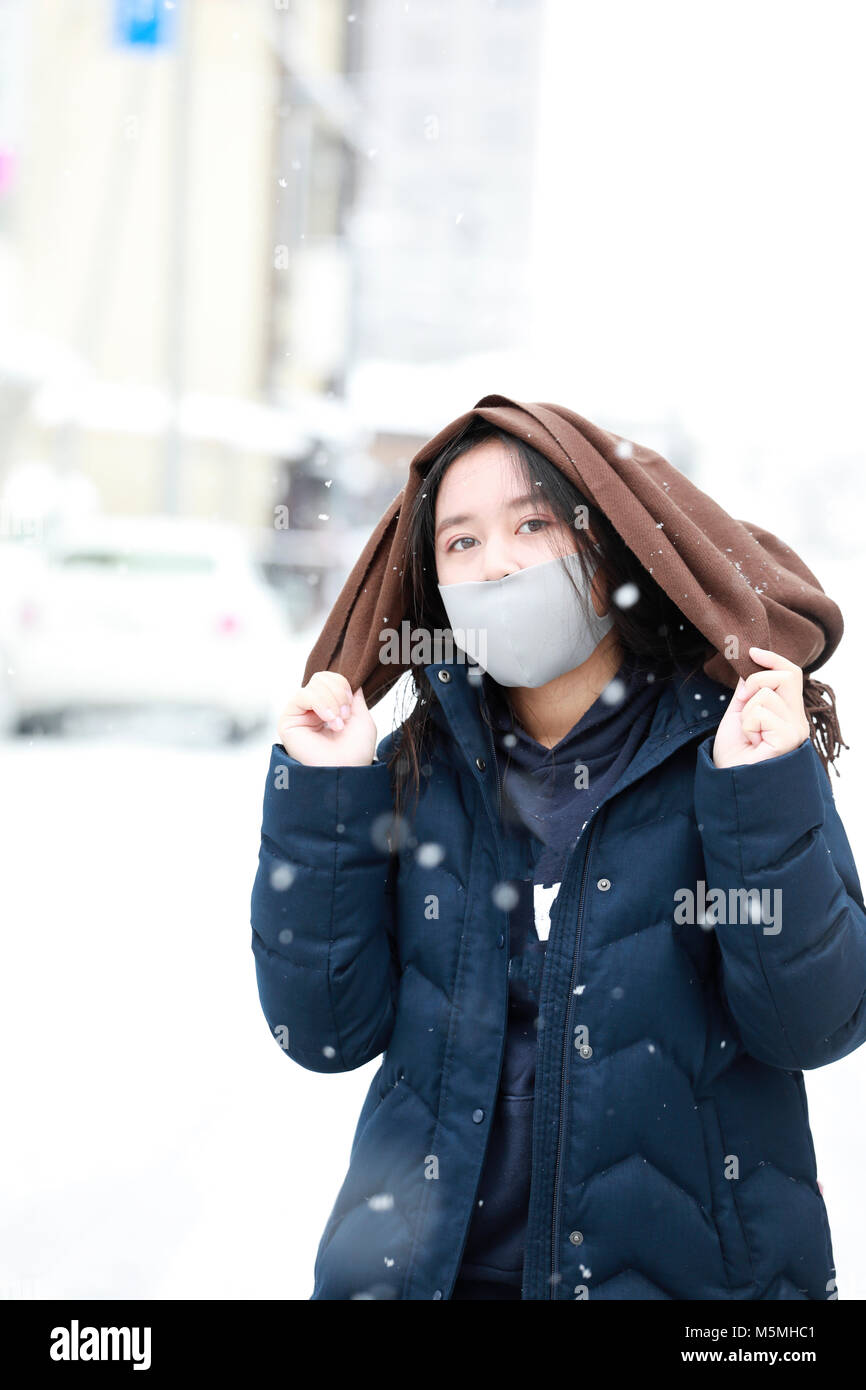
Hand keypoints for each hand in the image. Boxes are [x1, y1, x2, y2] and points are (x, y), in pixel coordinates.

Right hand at [278, 671, 377, 766]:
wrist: (345, 772)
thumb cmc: (355, 751)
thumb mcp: (362, 718)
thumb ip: (354, 696)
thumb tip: (350, 677)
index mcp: (329, 708)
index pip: (331, 679)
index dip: (343, 685)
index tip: (351, 704)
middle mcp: (312, 710)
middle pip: (322, 678)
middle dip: (339, 692)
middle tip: (346, 714)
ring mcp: (300, 714)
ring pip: (314, 685)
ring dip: (332, 701)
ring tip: (338, 723)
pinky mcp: (288, 720)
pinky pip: (303, 696)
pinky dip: (321, 704)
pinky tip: (329, 720)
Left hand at [712, 646, 810, 769]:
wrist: (729, 780)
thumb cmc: (734, 752)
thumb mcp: (738, 713)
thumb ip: (747, 691)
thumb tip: (751, 667)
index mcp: (787, 711)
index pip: (790, 673)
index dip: (773, 659)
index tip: (752, 651)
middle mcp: (797, 719)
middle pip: (786, 675)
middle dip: (757, 680)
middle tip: (743, 702)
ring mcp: (796, 729)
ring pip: (767, 694)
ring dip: (747, 712)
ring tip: (749, 734)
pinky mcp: (790, 738)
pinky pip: (763, 712)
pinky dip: (749, 724)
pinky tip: (752, 741)